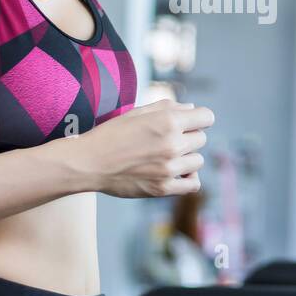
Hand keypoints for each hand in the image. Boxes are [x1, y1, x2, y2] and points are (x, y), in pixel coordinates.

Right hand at [78, 99, 212, 197]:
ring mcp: (169, 168)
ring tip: (166, 157)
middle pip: (201, 139)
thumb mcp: (138, 112)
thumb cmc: (111, 134)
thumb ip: (168, 108)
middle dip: (188, 137)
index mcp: (168, 121)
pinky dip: (188, 178)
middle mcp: (172, 143)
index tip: (188, 123)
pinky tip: (175, 173)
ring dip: (187, 158)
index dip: (198, 119)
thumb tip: (192, 110)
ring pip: (198, 161)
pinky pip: (194, 184)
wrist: (89, 162)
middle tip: (166, 141)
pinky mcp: (164, 188)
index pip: (207, 117)